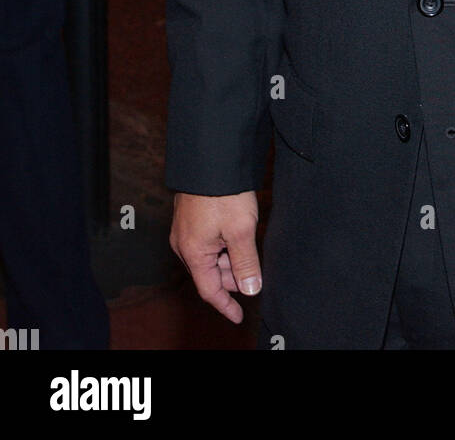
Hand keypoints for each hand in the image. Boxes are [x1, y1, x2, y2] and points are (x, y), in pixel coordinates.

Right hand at [170, 190, 260, 322]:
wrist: (210, 158)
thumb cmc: (224, 193)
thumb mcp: (241, 230)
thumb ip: (246, 263)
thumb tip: (250, 289)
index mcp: (193, 252)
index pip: (209, 290)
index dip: (226, 305)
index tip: (239, 316)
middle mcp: (183, 244)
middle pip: (209, 273)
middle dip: (231, 278)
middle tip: (253, 274)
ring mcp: (184, 230)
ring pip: (208, 256)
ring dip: (228, 259)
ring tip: (248, 249)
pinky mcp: (189, 217)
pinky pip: (205, 242)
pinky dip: (222, 246)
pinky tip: (237, 235)